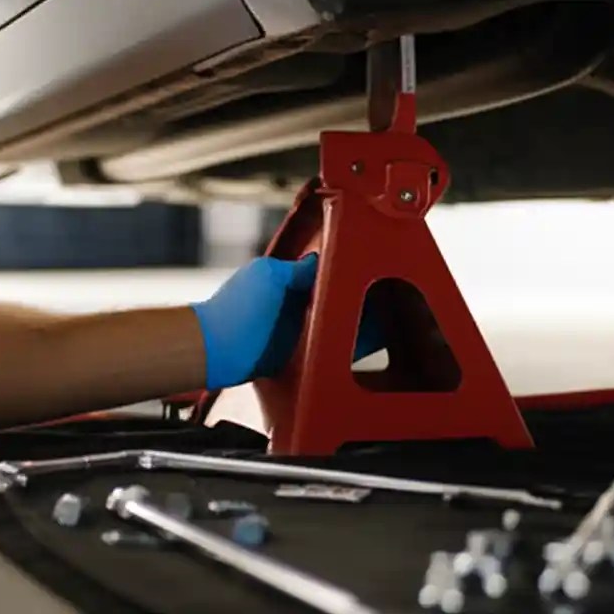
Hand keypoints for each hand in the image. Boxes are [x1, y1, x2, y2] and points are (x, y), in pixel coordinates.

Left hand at [190, 254, 391, 389]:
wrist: (214, 353)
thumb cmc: (232, 312)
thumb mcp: (267, 276)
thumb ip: (298, 269)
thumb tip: (325, 258)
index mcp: (291, 280)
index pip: (333, 270)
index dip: (357, 270)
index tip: (382, 271)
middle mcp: (299, 304)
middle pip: (343, 299)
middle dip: (368, 299)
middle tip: (399, 298)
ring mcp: (301, 331)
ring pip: (342, 324)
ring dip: (364, 324)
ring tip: (393, 321)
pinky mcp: (301, 356)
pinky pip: (333, 349)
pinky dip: (351, 346)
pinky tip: (370, 345)